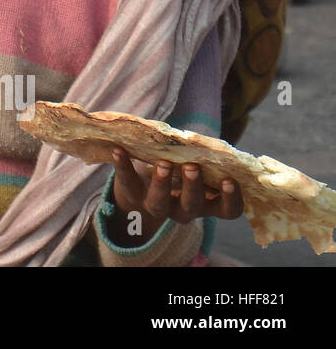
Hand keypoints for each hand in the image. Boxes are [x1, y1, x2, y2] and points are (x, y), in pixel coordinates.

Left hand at [108, 149, 242, 245]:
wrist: (143, 182)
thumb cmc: (179, 168)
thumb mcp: (192, 163)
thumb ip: (199, 155)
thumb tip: (200, 137)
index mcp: (206, 203)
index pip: (227, 211)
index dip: (231, 199)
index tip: (229, 180)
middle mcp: (184, 210)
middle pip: (191, 205)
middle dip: (192, 186)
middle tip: (191, 167)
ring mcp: (157, 207)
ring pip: (159, 204)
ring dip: (161, 183)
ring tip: (163, 163)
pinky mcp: (133, 197)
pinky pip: (127, 184)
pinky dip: (123, 166)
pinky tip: (119, 150)